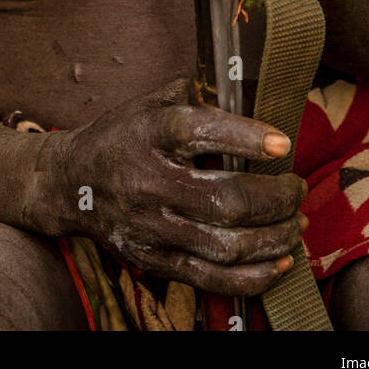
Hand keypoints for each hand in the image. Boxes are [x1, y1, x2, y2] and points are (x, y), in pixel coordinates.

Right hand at [56, 79, 306, 295]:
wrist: (71, 182)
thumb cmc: (122, 135)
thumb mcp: (151, 102)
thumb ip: (198, 94)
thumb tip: (250, 89)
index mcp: (149, 134)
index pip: (198, 132)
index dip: (245, 138)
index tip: (281, 142)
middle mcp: (149, 182)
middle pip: (224, 200)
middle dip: (275, 198)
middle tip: (297, 188)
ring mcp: (151, 227)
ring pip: (225, 245)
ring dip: (273, 238)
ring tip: (296, 223)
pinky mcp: (154, 260)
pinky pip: (210, 279)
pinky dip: (253, 277)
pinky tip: (279, 262)